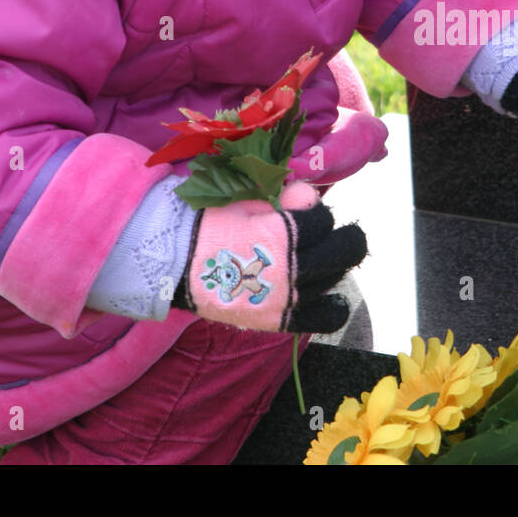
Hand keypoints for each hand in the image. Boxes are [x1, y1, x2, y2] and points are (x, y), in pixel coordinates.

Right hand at [178, 182, 366, 332]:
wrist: (174, 265)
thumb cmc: (209, 225)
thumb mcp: (244, 200)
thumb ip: (283, 198)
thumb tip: (310, 195)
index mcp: (282, 234)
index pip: (323, 219)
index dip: (316, 212)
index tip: (303, 212)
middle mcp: (291, 270)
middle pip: (342, 250)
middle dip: (343, 237)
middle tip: (333, 234)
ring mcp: (288, 299)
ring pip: (335, 279)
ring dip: (331, 264)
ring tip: (316, 259)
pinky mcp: (280, 321)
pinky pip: (325, 317)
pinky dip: (333, 306)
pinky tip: (328, 295)